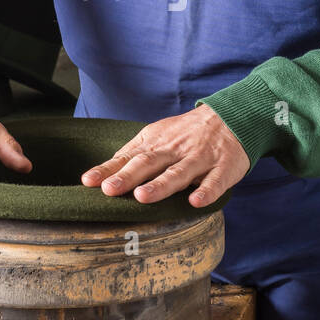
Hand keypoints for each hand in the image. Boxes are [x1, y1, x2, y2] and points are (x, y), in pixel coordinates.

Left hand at [80, 103, 249, 206]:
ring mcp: (199, 159)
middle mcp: (174, 150)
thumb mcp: (156, 137)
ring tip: (143, 197)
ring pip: (178, 172)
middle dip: (128, 177)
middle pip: (148, 163)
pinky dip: (206, 191)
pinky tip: (196, 202)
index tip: (88, 182)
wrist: (231, 117)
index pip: (127, 157)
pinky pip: (215, 181)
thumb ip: (130, 156)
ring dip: (161, 185)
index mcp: (155, 143)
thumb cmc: (185, 134)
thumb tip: (99, 176)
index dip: (108, 170)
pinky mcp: (223, 168)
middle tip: (109, 190)